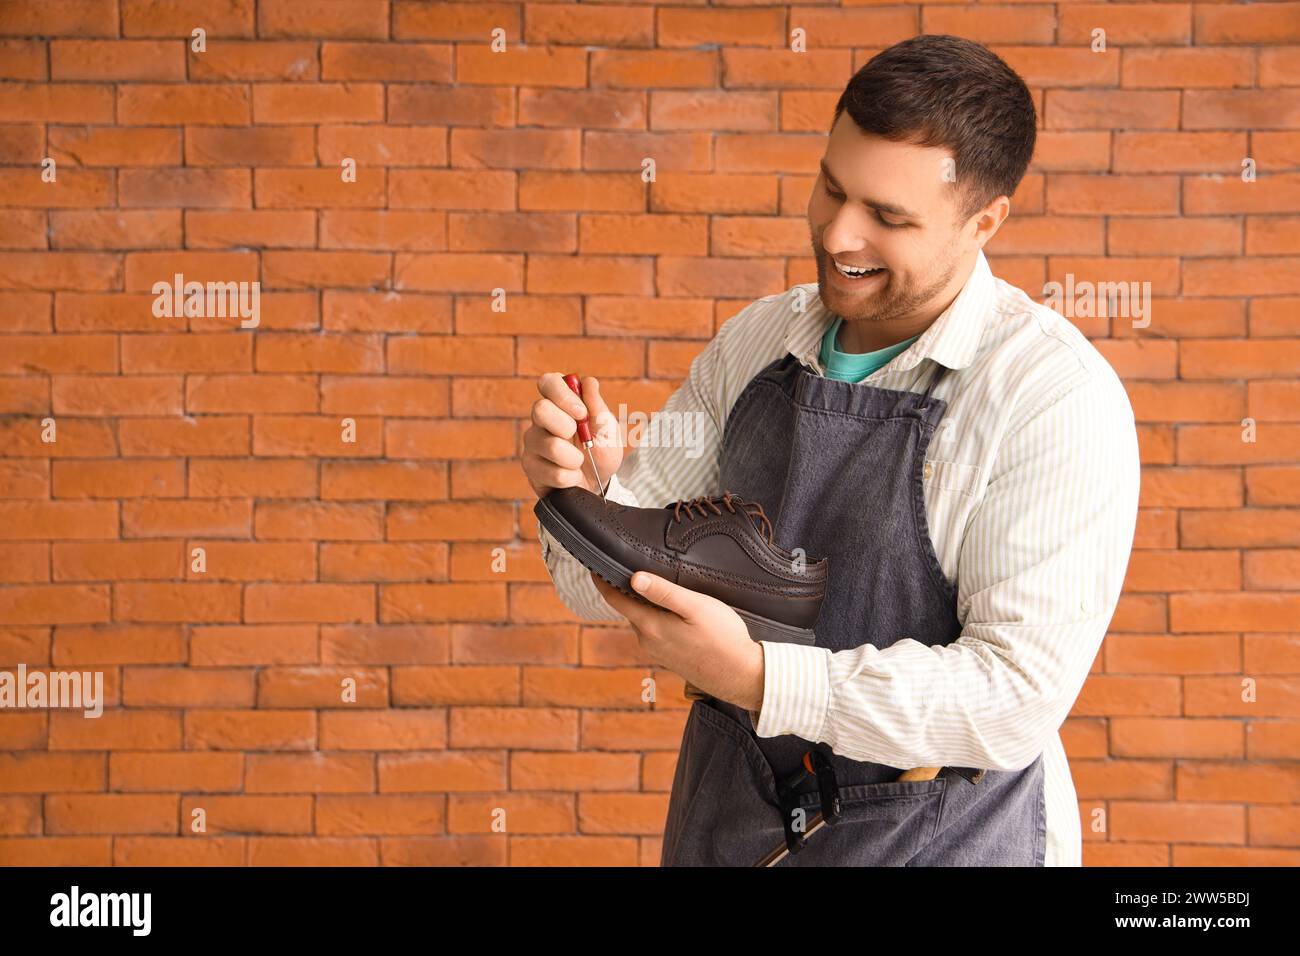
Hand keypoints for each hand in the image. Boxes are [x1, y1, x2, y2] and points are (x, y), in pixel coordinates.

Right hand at [522, 373, 622, 497]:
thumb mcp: (608, 430)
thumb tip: (589, 382)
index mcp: (560, 403)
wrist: (598, 486)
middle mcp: (542, 420)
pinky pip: (551, 472)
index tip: (581, 412)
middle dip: (567, 426)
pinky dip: (570, 477)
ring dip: (575, 458)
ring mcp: (533, 442)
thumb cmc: (601, 453)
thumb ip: (598, 407)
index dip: (562, 394)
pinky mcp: (530, 466)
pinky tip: (572, 476)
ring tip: (580, 462)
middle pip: (540, 409)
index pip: (548, 382)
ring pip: (551, 445)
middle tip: (582, 439)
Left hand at [592, 570, 764, 711]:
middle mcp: (648, 641)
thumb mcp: (696, 607)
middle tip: (632, 566)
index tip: (595, 564)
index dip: (602, 581)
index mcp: (650, 627)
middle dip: (627, 590)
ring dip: (645, 605)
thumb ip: (664, 592)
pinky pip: (655, 631)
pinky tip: (674, 612)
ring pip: (643, 620)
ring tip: (658, 585)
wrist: (742, 676)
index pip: (615, 600)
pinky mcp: (669, 658)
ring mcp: (658, 652)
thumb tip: (633, 578)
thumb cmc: (723, 639)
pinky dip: (657, 618)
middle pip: (629, 609)